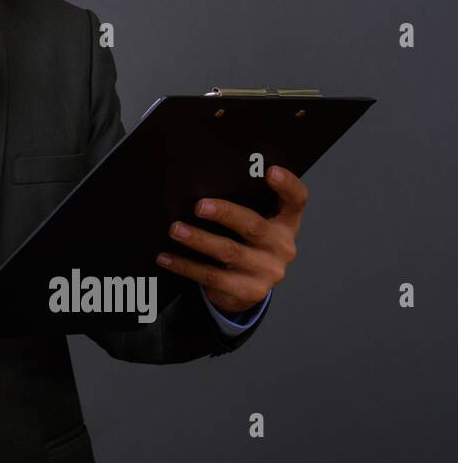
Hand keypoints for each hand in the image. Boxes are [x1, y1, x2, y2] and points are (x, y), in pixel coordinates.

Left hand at [157, 165, 306, 315]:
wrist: (247, 287)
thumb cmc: (245, 244)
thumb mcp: (252, 225)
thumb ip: (242, 205)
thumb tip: (200, 183)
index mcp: (286, 223)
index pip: (296, 201)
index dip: (287, 185)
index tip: (270, 171)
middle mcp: (281, 247)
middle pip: (254, 226)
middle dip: (225, 214)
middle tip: (199, 206)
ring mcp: (267, 271)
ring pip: (229, 252)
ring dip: (199, 240)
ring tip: (175, 229)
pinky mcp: (249, 291)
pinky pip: (211, 276)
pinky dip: (185, 265)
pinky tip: (166, 257)